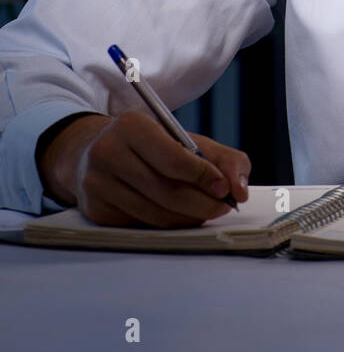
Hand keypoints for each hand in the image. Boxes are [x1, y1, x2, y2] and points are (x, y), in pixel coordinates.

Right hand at [40, 109, 250, 227]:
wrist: (98, 151)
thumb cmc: (152, 146)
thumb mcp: (186, 139)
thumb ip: (224, 159)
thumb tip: (239, 190)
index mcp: (132, 126)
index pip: (174, 159)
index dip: (204, 177)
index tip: (225, 189)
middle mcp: (108, 152)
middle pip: (167, 191)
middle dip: (203, 204)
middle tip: (223, 206)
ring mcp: (97, 183)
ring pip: (156, 214)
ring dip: (188, 218)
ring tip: (204, 210)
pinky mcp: (95, 210)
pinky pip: (142, 225)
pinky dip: (167, 224)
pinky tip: (178, 215)